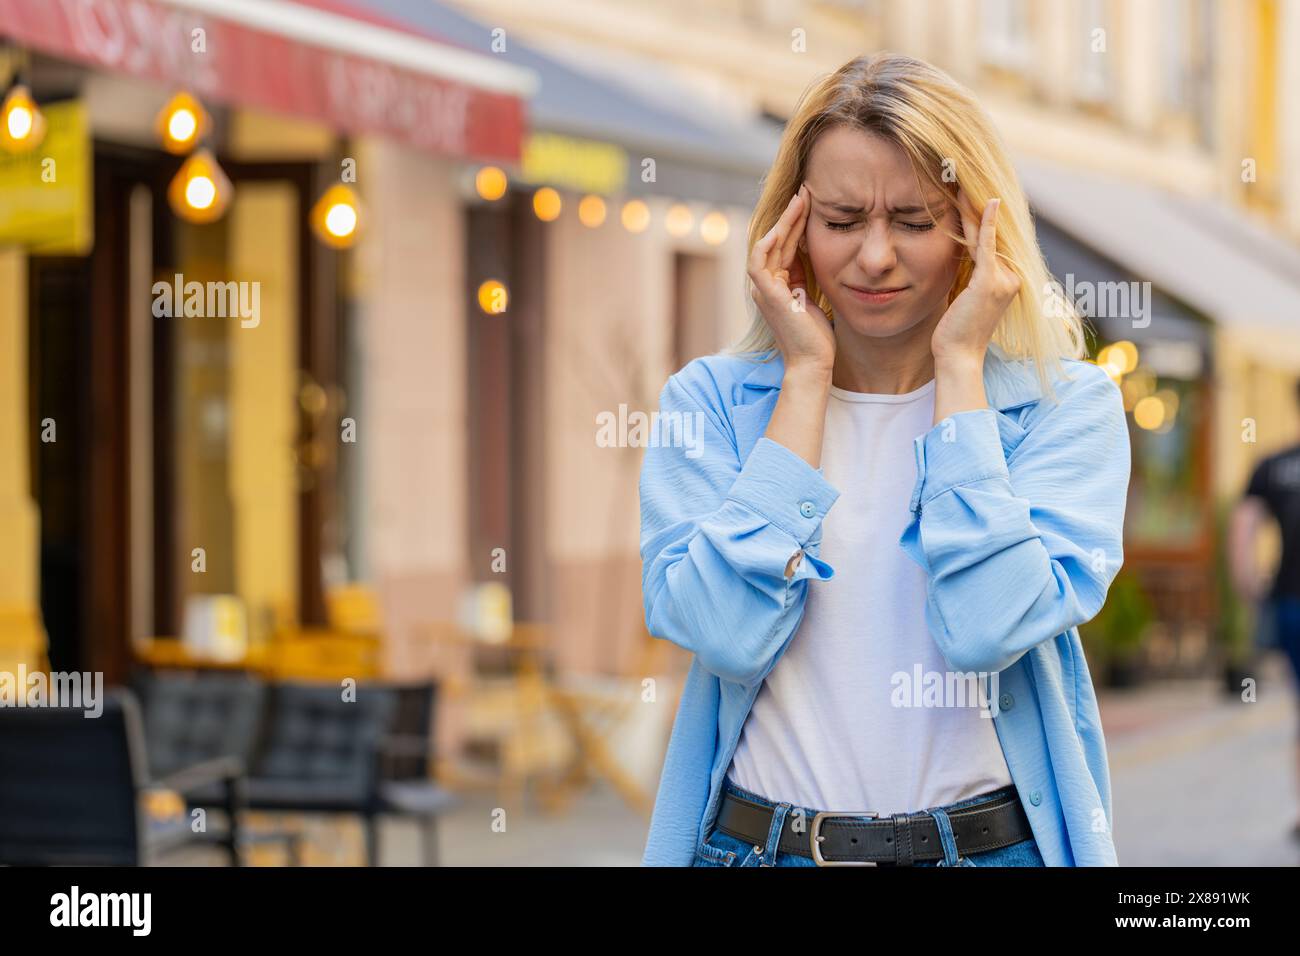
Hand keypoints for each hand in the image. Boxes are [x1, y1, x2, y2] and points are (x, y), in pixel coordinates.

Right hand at [747, 183, 833, 374]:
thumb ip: (809, 277)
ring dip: (784, 221)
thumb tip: (818, 253)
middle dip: (792, 215)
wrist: (814, 363)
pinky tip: (786, 225)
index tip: (812, 203)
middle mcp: (766, 286)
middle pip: (776, 241)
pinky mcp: (766, 294)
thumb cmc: (819, 338)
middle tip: (806, 190)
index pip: (785, 247)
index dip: (796, 224)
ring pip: (768, 245)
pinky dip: (770, 241)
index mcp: (778, 286)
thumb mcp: (815, 298)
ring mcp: (763, 290)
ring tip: (801, 199)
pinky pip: (760, 260)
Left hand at [930, 192, 1020, 363]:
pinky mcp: (989, 283)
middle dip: (976, 207)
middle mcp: (1010, 277)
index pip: (991, 242)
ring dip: (974, 209)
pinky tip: (987, 201)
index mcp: (1006, 280)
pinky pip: (987, 247)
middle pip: (991, 235)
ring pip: (986, 237)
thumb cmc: (955, 332)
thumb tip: (962, 255)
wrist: (958, 357)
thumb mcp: (964, 299)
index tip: (967, 192)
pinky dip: (986, 224)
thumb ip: (970, 277)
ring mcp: (1003, 280)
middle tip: (963, 178)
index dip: (980, 217)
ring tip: (961, 182)